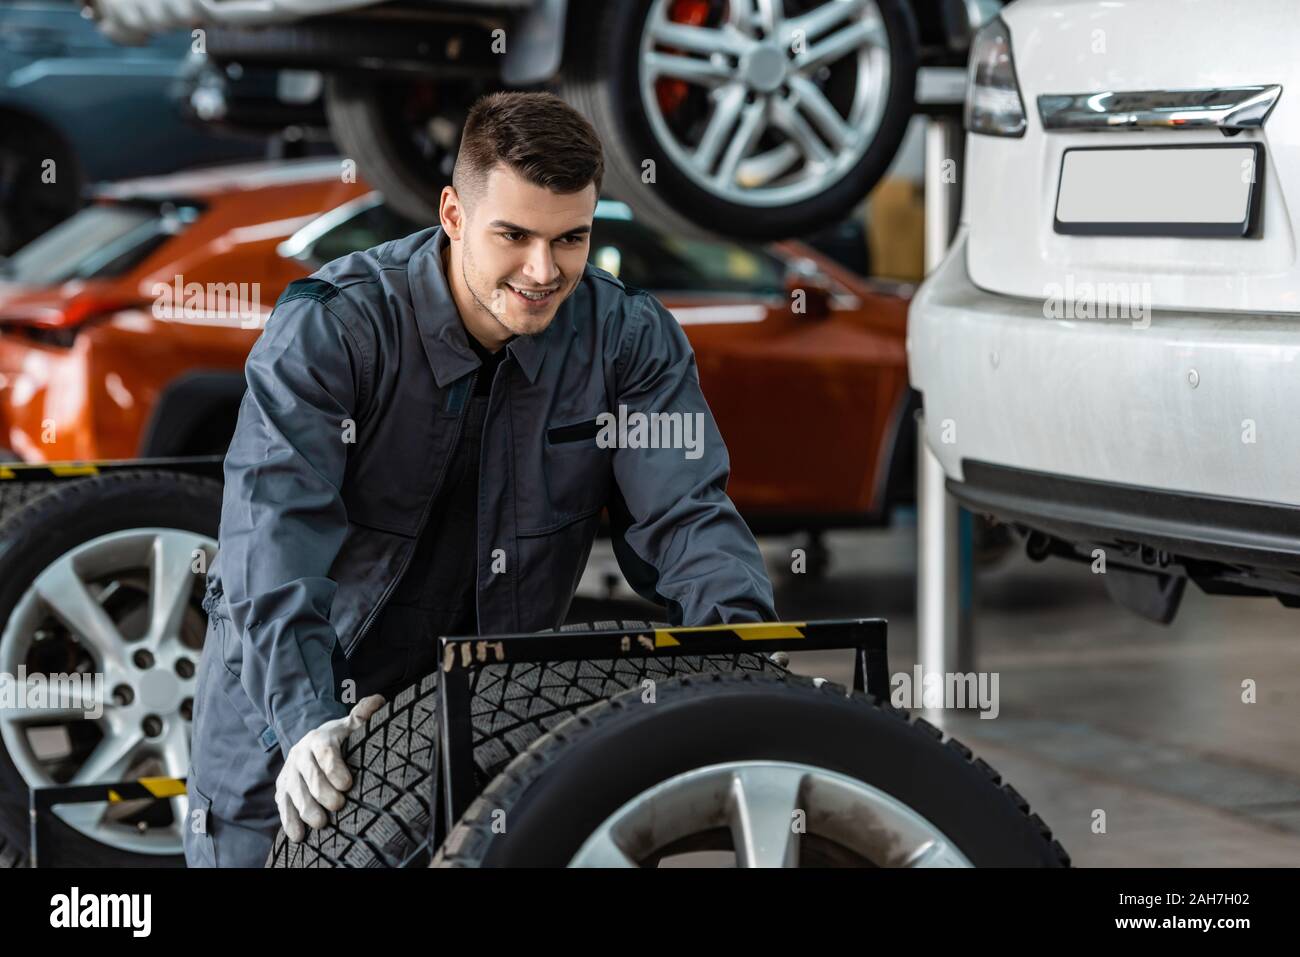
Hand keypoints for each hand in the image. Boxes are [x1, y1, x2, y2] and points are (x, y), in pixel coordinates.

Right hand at [275, 694, 384, 841]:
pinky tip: (298, 835)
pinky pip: (282, 806)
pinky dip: (289, 821)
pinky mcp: (281, 789)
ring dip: (306, 809)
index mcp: (319, 738)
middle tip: (338, 805)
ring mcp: (289, 773)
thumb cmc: (338, 738)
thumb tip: (378, 701)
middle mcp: (300, 755)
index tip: (347, 784)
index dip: (335, 768)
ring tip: (321, 823)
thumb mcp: (349, 725)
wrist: (309, 745)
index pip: (325, 752)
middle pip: (310, 776)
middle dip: (323, 792)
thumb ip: (363, 714)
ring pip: (295, 793)